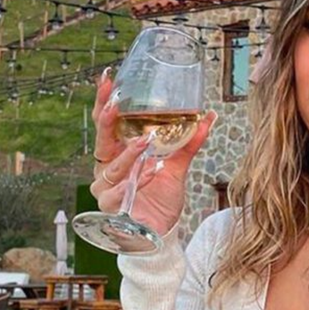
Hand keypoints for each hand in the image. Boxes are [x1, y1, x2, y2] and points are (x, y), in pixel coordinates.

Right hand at [89, 67, 217, 235]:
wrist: (164, 231)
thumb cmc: (162, 196)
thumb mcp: (177, 166)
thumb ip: (188, 143)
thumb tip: (208, 117)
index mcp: (117, 153)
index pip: (106, 123)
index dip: (104, 102)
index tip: (107, 78)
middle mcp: (107, 169)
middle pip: (100, 140)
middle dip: (106, 121)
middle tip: (116, 106)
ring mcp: (107, 190)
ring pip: (112, 169)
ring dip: (129, 155)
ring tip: (145, 144)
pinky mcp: (113, 209)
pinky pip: (121, 193)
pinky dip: (138, 180)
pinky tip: (152, 171)